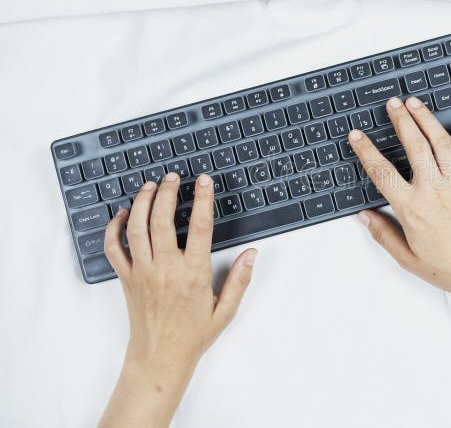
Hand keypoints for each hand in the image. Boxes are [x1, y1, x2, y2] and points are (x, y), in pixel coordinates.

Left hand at [100, 172, 256, 427]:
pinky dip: (113, 228)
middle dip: (167, 192)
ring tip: (150, 186)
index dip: (202, 200)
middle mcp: (165, 269)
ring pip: (136, 228)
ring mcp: (142, 272)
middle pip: (162, 220)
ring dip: (141, 202)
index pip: (199, 227)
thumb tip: (252, 253)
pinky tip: (122, 214)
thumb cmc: (193, 335)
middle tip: (173, 177)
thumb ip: (240, 280)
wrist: (160, 358)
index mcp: (193, 274)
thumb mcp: (226, 310)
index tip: (204, 181)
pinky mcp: (126, 279)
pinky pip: (113, 248)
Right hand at [349, 96, 450, 302]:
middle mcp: (434, 190)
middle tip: (392, 104)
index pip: (382, 172)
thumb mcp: (407, 258)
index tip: (357, 136)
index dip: (366, 151)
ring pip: (441, 142)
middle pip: (413, 145)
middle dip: (401, 120)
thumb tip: (364, 217)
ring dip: (427, 119)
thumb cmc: (450, 269)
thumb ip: (384, 234)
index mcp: (412, 208)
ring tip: (416, 103)